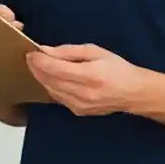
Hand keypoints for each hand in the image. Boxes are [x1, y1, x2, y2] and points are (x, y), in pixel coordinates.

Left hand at [26, 44, 149, 115]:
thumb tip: (46, 51)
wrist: (133, 93)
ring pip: (51, 91)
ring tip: (38, 66)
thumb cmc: (117, 68)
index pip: (55, 69)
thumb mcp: (95, 52)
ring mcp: (80, 105)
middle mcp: (83, 93)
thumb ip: (69, 52)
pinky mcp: (78, 112)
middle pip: (49, 81)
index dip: (39, 61)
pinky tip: (52, 79)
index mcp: (89, 75)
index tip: (31, 52)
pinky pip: (58, 98)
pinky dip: (52, 87)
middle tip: (30, 58)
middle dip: (37, 68)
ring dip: (42, 78)